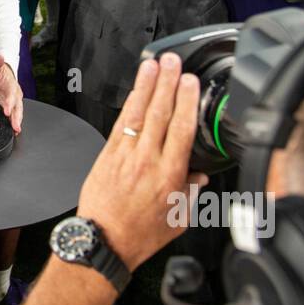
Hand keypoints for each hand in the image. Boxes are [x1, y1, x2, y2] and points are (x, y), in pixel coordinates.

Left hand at [0, 55, 22, 134]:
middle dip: (17, 117)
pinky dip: (13, 121)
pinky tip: (13, 130)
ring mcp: (13, 100)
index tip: (7, 111)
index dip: (10, 103)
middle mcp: (14, 93)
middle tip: (16, 126)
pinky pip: (13, 114)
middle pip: (18, 106)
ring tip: (16, 130)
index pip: (12, 94)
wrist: (1, 72)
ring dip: (17, 121)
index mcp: (11, 84)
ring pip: (17, 112)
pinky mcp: (9, 104)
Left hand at [76, 54, 206, 269]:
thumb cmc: (139, 234)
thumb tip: (199, 178)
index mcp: (168, 176)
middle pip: (160, 114)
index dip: (186, 102)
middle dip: (167, 84)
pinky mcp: (107, 155)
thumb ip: (191, 194)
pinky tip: (135, 91)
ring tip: (152, 65)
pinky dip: (129, 105)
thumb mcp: (178, 219)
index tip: (191, 82)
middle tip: (173, 62)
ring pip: (138, 114)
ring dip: (146, 86)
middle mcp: (146, 162)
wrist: (104, 242)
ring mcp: (125, 156)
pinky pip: (120, 124)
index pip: (181, 130)